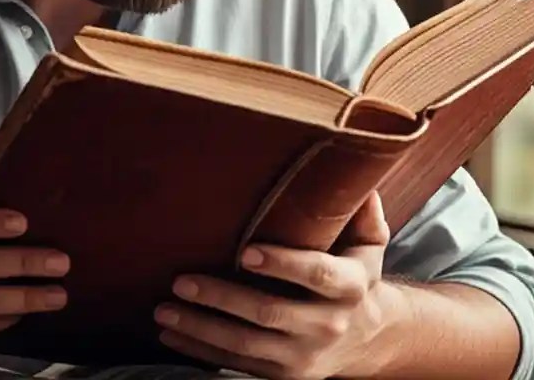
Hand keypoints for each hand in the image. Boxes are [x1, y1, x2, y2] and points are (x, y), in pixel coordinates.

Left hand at [156, 192, 392, 379]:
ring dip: (201, 328)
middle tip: (180, 281)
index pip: (318, 274)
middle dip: (221, 297)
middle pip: (269, 313)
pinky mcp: (284, 375)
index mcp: (350, 286)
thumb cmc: (354, 275)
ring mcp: (304, 356)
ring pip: (246, 344)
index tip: (245, 251)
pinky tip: (171, 334)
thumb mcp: (369, 244)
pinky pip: (237, 364)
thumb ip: (362, 212)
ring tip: (164, 310)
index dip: (283, 264)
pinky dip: (201, 351)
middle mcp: (329, 325)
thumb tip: (358, 174)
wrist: (367, 338)